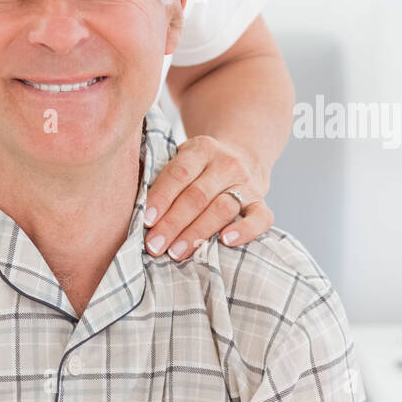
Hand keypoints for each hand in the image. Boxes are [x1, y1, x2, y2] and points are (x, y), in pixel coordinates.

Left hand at [143, 133, 272, 260]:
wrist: (242, 156)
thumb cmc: (200, 168)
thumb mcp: (182, 160)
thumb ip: (165, 179)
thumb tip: (140, 216)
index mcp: (201, 148)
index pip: (179, 173)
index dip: (162, 198)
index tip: (147, 221)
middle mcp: (227, 163)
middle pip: (198, 196)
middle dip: (173, 223)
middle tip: (155, 245)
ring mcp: (247, 183)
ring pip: (223, 209)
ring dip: (197, 233)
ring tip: (176, 252)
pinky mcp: (261, 202)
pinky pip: (260, 219)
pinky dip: (244, 231)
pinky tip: (226, 242)